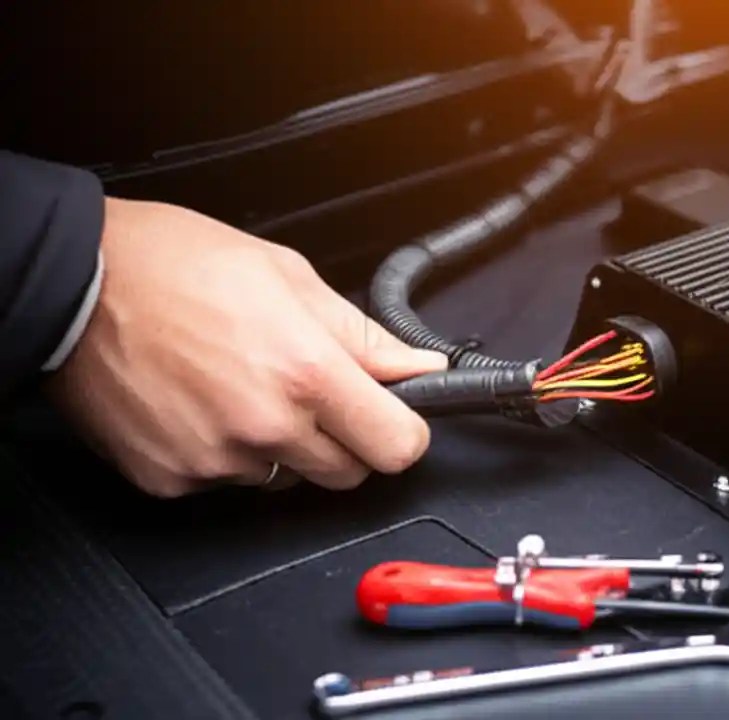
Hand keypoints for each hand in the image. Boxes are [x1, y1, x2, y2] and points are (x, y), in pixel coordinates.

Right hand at [47, 197, 446, 497]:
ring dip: (280, 445)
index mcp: (305, 371)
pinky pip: (226, 482)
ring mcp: (215, 459)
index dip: (403, 432)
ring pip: (286, 478)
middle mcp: (264, 424)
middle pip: (348, 473)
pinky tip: (201, 405)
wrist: (71, 281)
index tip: (395, 418)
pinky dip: (224, 453)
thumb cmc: (170, 266)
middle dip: (344, 438)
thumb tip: (416, 365)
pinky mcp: (171, 479)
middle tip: (309, 392)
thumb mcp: (287, 276)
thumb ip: (362, 335)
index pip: (397, 446)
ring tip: (240, 386)